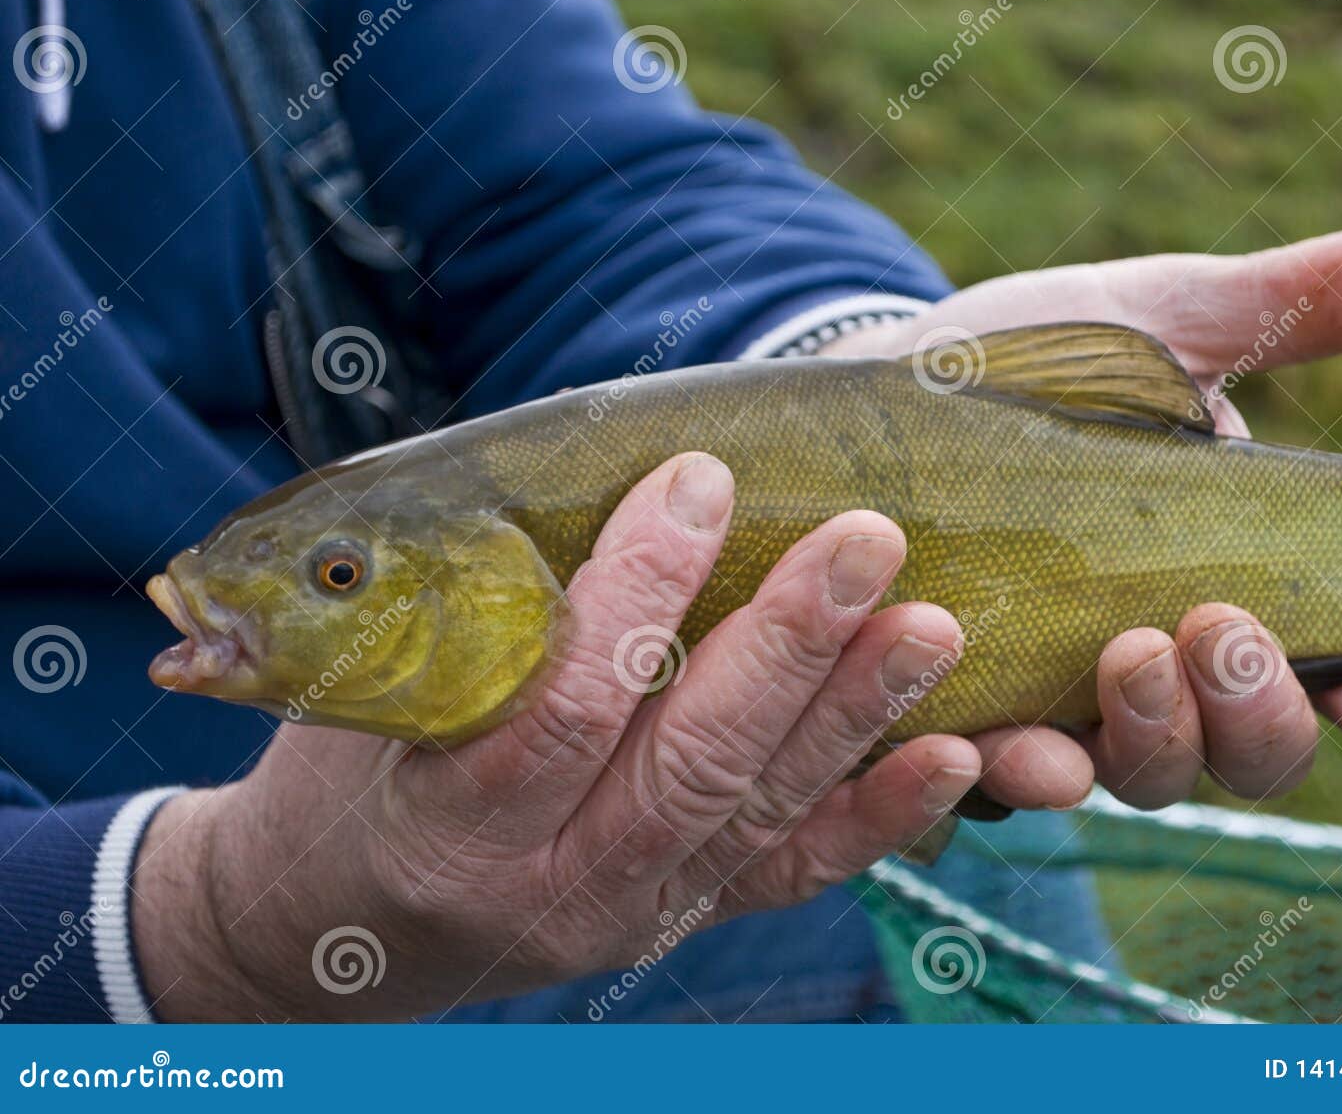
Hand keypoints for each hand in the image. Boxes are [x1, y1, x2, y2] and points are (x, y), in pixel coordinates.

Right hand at [134, 453, 979, 1019]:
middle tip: (863, 540)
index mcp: (450, 821)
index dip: (635, 594)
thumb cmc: (353, 773)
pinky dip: (878, 818)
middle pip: (689, 763)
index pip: (561, 709)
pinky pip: (794, 873)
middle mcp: (553, 885)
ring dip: (853, 715)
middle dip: (786, 647)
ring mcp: (633, 913)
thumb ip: (469, 611)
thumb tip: (589, 460)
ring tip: (933, 625)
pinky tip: (952, 756)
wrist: (339, 931)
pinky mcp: (688, 920)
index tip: (696, 480)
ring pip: (757, 811)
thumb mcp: (368, 694)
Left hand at [830, 223, 1341, 809]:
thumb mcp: (1149, 326)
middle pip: (1248, 753)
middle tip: (1221, 628)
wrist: (880, 385)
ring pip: (1142, 777)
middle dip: (1258, 713)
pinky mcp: (960, 718)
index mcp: (1234, 585)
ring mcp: (1065, 707)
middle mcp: (1164, 670)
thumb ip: (1273, 308)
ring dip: (1153, 740)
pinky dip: (1010, 774)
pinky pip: (994, 783)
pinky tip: (1002, 747)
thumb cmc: (1033, 365)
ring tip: (1126, 659)